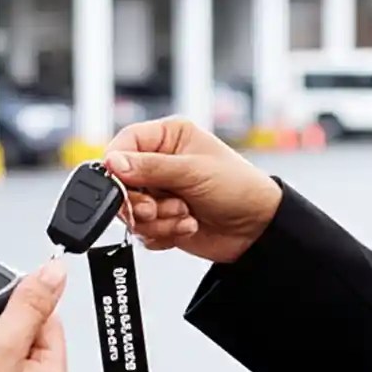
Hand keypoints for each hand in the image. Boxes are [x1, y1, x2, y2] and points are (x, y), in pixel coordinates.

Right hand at [104, 117, 281, 262]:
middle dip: (140, 201)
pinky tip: (189, 226)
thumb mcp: (193, 171)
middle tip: (156, 208)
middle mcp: (160, 164)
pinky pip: (144, 232)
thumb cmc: (238, 187)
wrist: (258, 228)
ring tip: (184, 214)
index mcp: (168, 138)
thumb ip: (150, 167)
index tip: (121, 181)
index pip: (125, 144)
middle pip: (121, 183)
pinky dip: (164, 234)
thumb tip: (113, 163)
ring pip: (131, 211)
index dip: (117, 164)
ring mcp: (160, 194)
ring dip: (158, 220)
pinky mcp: (162, 220)